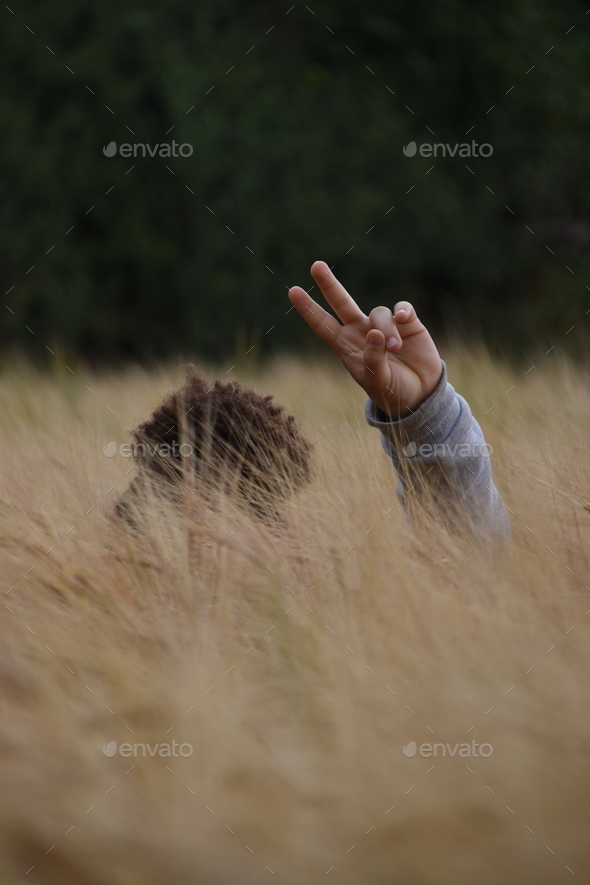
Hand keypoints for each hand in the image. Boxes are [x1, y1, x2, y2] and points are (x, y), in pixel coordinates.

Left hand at [288, 261, 442, 417]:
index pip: (323, 325)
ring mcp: (383, 325)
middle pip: (341, 303)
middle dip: (329, 284)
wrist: (421, 393)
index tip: (292, 291)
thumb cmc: (392, 390)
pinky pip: (401, 308)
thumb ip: (375, 359)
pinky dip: (403, 311)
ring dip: (387, 329)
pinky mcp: (407, 323)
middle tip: (316, 266)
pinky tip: (405, 319)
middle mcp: (361, 331)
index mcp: (346, 347)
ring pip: (379, 313)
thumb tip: (374, 333)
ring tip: (395, 349)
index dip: (308, 309)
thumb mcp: (379, 381)